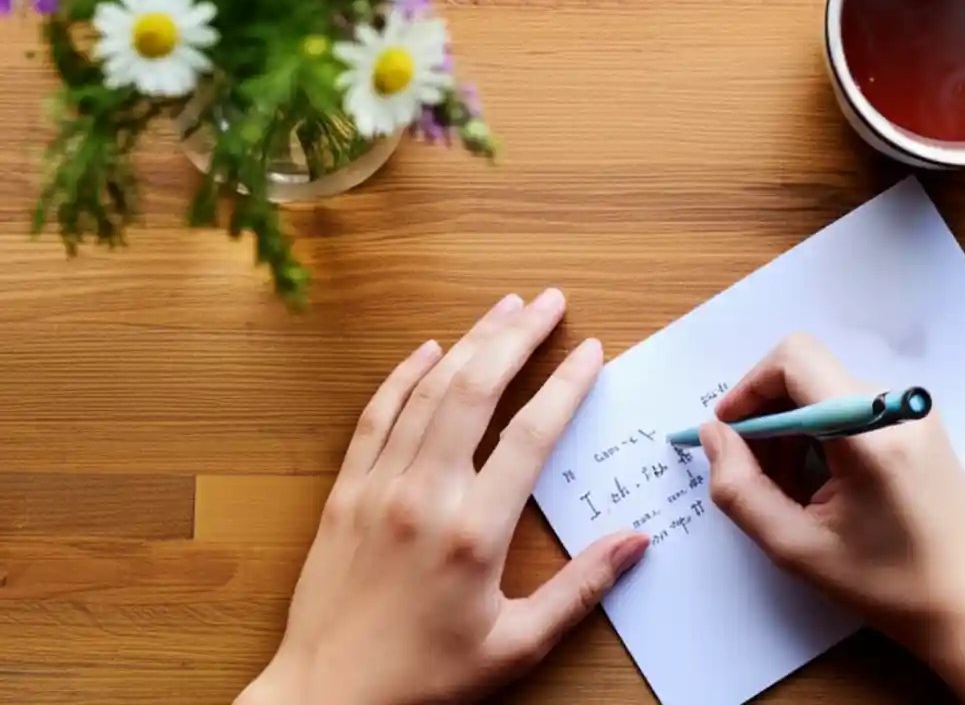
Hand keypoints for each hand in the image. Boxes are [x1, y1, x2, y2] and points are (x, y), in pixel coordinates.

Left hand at [237, 290, 648, 704]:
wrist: (327, 697)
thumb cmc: (424, 678)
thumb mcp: (516, 646)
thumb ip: (580, 589)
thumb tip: (636, 542)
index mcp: (473, 533)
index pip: (531, 435)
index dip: (566, 385)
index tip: (590, 350)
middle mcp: (424, 495)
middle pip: (476, 391)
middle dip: (517, 336)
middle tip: (549, 300)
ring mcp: (377, 487)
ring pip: (428, 392)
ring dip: (469, 343)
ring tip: (503, 308)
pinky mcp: (344, 492)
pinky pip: (376, 416)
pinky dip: (402, 377)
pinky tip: (427, 350)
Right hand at [700, 333, 964, 704]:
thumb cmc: (891, 586)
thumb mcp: (796, 547)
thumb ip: (739, 489)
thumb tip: (713, 436)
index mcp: (869, 429)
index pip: (793, 359)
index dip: (748, 389)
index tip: (727, 435)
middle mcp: (897, 405)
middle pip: (806, 377)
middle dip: (767, 421)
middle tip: (755, 480)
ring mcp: (914, 413)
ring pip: (826, 394)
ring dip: (792, 435)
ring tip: (791, 496)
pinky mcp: (920, 427)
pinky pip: (853, 411)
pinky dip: (822, 441)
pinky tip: (823, 493)